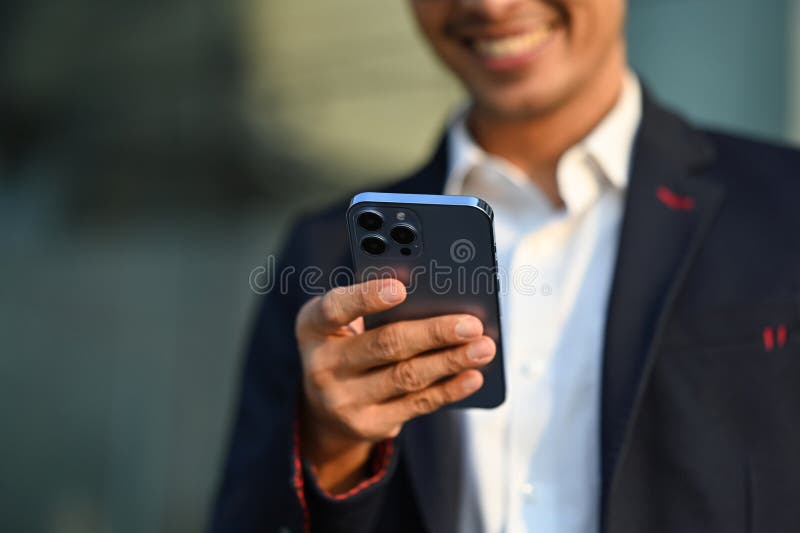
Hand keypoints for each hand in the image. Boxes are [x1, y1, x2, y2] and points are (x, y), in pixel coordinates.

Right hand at [295, 278, 495, 492]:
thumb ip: (374, 306)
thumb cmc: (347, 345)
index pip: (336, 308)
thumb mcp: (343, 322)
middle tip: (471, 323)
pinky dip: (449, 388)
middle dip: (433, 332)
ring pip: (407, 376)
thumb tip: (437, 296)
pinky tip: (472, 376)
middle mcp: (322, 365)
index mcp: (313, 326)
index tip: (402, 288)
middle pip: (385, 344)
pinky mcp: (368, 424)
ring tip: (483, 347)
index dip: (367, 297)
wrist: (325, 407)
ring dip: (451, 360)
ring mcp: (343, 400)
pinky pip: (416, 404)